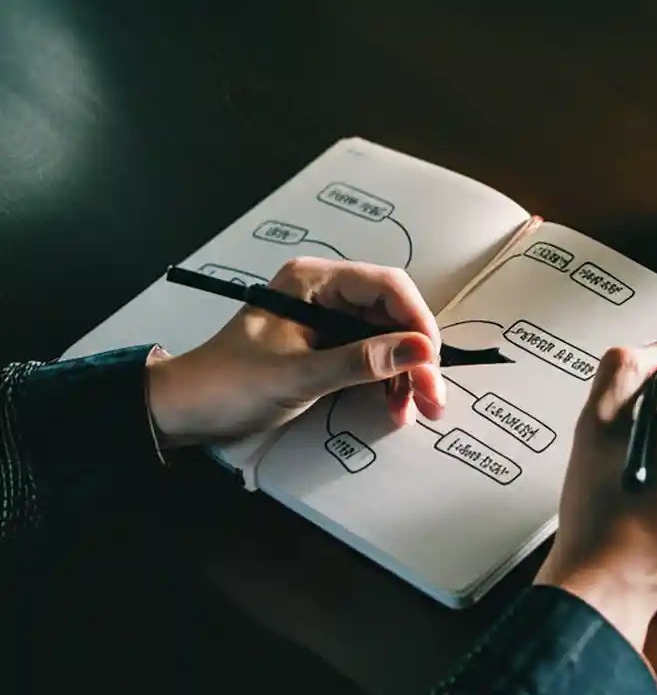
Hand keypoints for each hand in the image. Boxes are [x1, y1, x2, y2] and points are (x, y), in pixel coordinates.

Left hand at [145, 257, 447, 445]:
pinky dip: (388, 383)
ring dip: (407, 374)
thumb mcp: (299, 375)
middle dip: (416, 355)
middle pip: (392, 314)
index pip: (385, 286)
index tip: (432, 360)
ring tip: (420, 411)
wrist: (184, 412)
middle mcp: (326, 294)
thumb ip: (362, 361)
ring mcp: (328, 321)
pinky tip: (395, 409)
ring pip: (388, 339)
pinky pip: (372, 358)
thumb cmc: (230, 385)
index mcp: (314, 282)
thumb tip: (421, 350)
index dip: (416, 320)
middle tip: (435, 397)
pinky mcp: (328, 348)